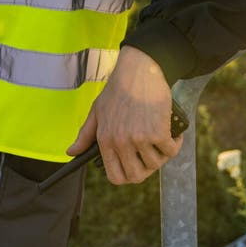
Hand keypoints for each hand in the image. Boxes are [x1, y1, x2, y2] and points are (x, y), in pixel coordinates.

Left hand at [66, 46, 182, 184]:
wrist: (138, 70)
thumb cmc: (117, 90)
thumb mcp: (97, 111)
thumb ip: (85, 135)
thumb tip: (71, 152)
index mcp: (105, 140)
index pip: (115, 176)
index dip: (127, 175)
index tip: (134, 166)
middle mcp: (121, 142)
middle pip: (137, 176)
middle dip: (146, 168)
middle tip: (151, 154)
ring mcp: (140, 138)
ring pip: (156, 164)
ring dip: (161, 154)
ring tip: (161, 139)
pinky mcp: (158, 132)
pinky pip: (171, 150)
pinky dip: (175, 144)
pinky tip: (173, 134)